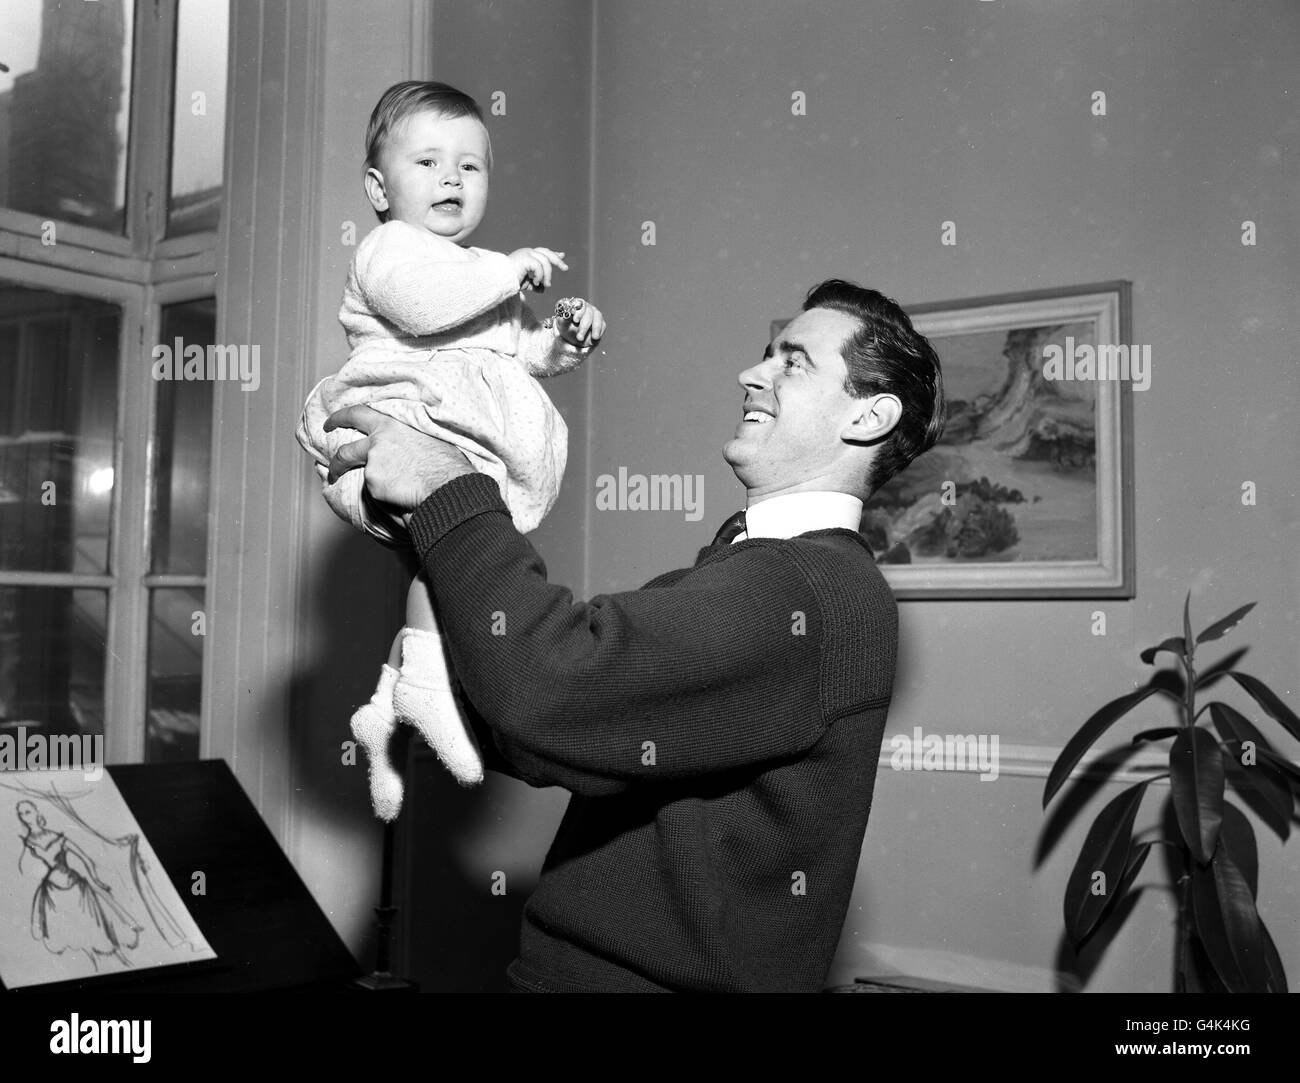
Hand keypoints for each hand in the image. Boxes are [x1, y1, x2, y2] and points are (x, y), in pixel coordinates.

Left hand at [324, 405, 473, 515]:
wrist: (446, 485)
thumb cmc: (446, 464)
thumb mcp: (429, 439)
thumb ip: (410, 440)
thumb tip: (411, 448)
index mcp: (392, 425)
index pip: (359, 414)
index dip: (341, 417)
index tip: (331, 422)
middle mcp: (378, 441)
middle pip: (346, 449)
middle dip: (334, 459)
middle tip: (329, 464)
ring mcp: (373, 462)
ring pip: (354, 470)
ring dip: (341, 474)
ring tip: (340, 482)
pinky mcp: (373, 483)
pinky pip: (373, 490)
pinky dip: (380, 493)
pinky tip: (392, 496)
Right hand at [509, 247, 566, 291]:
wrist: (500, 280)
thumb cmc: (510, 281)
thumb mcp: (526, 283)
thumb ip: (534, 284)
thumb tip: (543, 290)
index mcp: (528, 256)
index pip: (544, 252)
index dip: (554, 254)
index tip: (562, 256)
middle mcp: (528, 252)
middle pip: (547, 253)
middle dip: (557, 260)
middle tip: (565, 268)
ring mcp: (526, 254)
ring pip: (545, 261)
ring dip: (548, 274)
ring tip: (546, 284)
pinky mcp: (525, 258)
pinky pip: (539, 266)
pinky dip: (540, 275)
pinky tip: (535, 281)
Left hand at [553, 297, 604, 348]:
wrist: (573, 338)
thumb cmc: (567, 328)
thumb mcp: (563, 325)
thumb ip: (565, 319)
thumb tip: (568, 314)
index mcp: (575, 304)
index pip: (579, 304)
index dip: (579, 312)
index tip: (576, 321)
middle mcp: (586, 306)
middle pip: (588, 312)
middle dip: (584, 326)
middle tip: (579, 337)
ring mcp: (594, 313)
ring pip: (598, 317)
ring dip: (596, 328)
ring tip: (594, 338)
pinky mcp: (600, 321)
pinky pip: (602, 325)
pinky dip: (600, 332)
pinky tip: (595, 338)